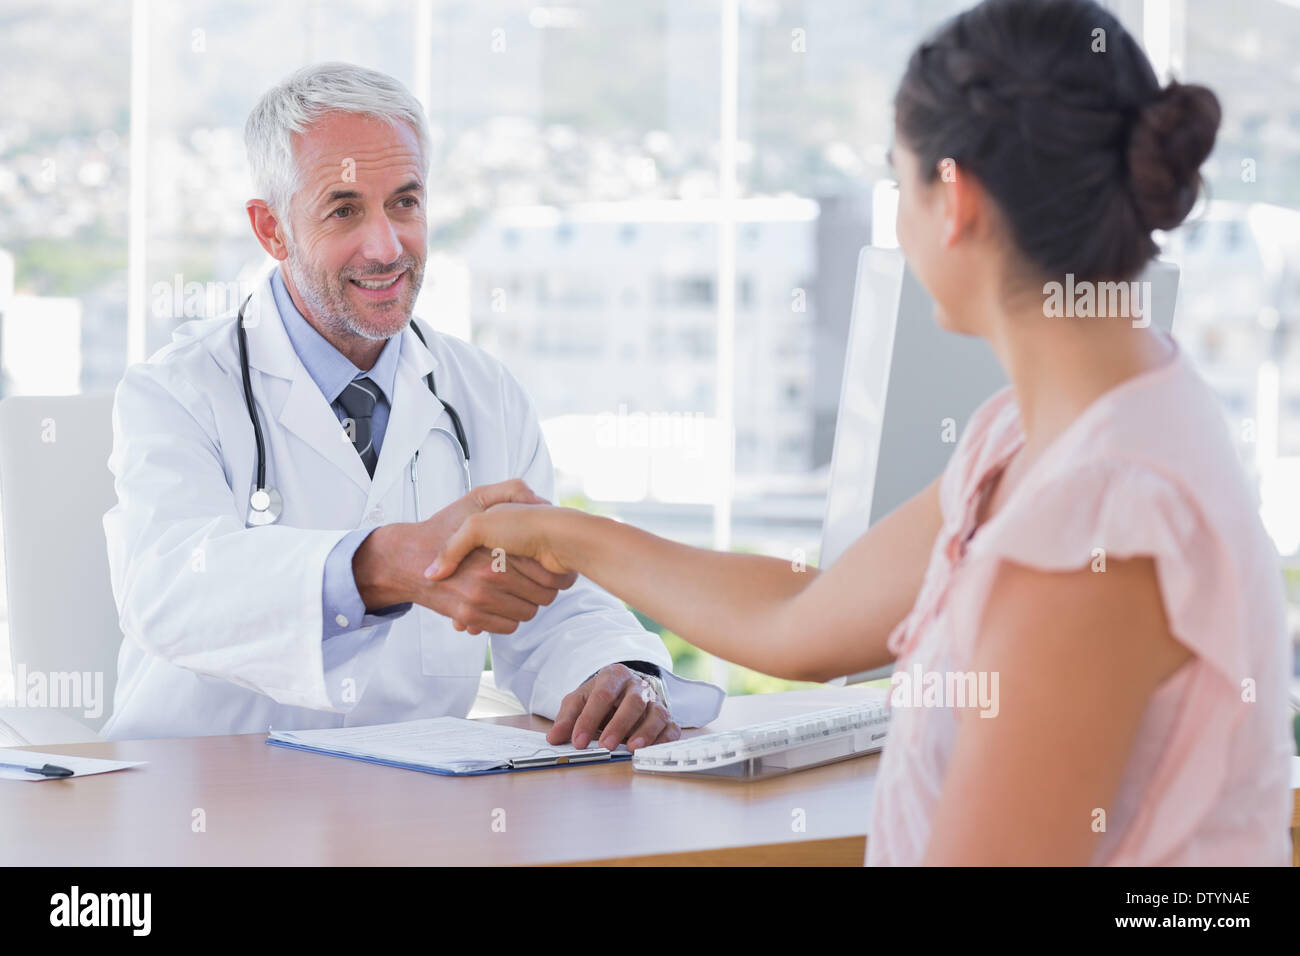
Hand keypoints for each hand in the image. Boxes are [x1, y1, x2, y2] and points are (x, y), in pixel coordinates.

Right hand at [354, 480, 576, 633]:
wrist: (408, 558)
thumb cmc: (444, 527)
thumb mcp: (475, 499)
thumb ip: (510, 491)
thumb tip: (540, 500)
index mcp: (499, 546)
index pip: (548, 570)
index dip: (553, 569)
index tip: (548, 565)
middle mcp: (491, 573)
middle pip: (544, 594)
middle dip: (543, 589)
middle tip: (534, 581)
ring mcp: (480, 598)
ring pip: (528, 613)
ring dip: (526, 606)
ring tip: (517, 593)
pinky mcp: (468, 616)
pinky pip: (508, 626)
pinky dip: (508, 619)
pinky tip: (501, 605)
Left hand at [547, 664, 680, 752]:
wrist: (623, 691)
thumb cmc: (600, 697)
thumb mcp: (579, 700)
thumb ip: (567, 718)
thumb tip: (554, 738)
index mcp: (615, 676)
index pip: (603, 694)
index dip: (589, 718)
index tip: (578, 740)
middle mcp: (638, 686)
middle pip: (634, 702)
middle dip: (619, 725)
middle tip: (605, 746)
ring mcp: (655, 702)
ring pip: (657, 714)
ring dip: (645, 732)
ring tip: (630, 749)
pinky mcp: (667, 719)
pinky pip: (671, 729)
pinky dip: (663, 741)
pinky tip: (649, 751)